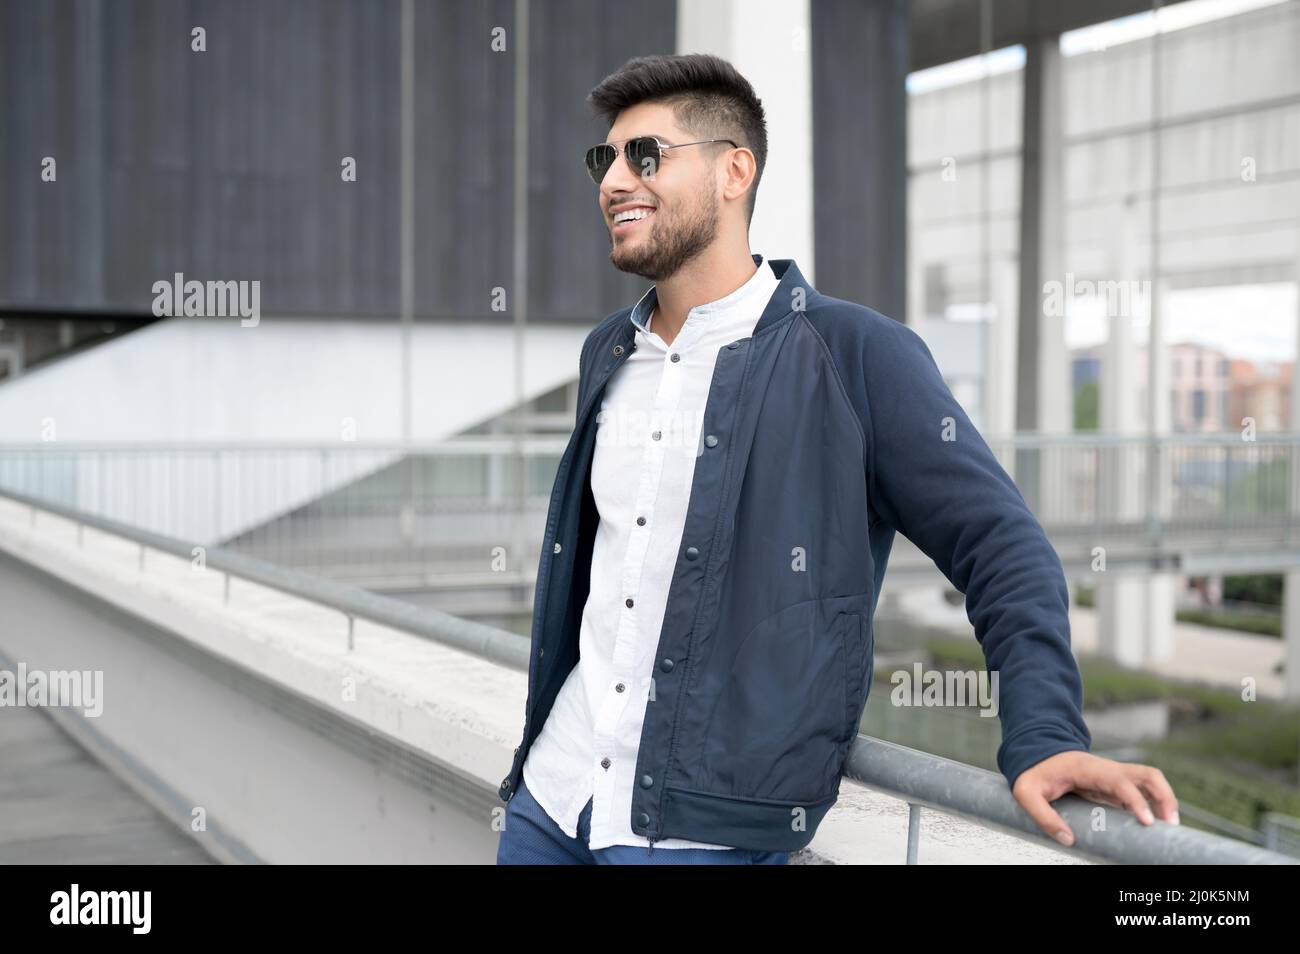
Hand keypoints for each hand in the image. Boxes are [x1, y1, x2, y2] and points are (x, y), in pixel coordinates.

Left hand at [1011, 751, 1179, 846]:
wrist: (1036, 754)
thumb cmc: (1033, 773)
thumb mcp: (1026, 792)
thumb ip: (1043, 815)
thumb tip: (1067, 839)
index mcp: (1089, 770)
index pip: (1121, 781)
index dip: (1136, 801)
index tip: (1147, 822)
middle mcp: (1108, 769)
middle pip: (1148, 775)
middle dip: (1165, 797)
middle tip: (1170, 825)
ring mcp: (1114, 776)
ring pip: (1150, 780)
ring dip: (1166, 799)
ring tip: (1169, 827)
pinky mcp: (1116, 785)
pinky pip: (1143, 791)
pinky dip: (1155, 804)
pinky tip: (1156, 823)